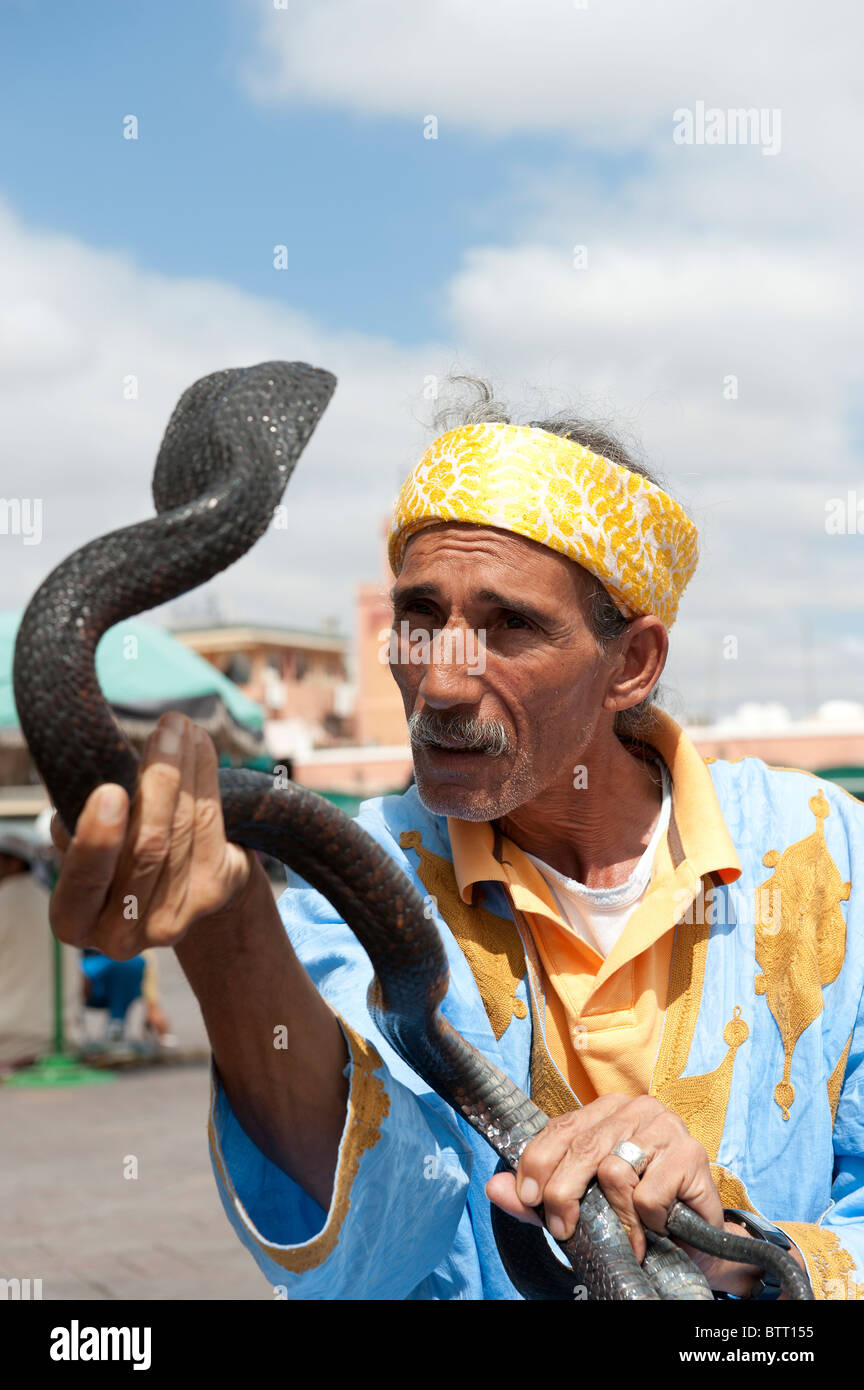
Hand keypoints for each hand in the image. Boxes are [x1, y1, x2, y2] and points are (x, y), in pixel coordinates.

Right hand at [49, 713, 254, 958]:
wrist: (171, 885)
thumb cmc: (113, 856)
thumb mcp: (86, 845)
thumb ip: (82, 823)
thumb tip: (99, 775)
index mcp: (75, 919)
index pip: (85, 880)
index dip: (99, 838)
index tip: (111, 792)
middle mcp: (122, 933)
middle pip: (148, 847)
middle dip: (160, 779)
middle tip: (165, 729)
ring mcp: (174, 919)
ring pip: (184, 828)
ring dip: (186, 766)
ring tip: (180, 726)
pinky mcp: (214, 892)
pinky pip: (212, 823)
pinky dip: (207, 775)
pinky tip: (199, 744)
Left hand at [485, 1093, 763, 1294]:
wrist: (698, 1238)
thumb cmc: (636, 1213)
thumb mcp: (584, 1203)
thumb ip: (538, 1196)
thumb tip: (492, 1187)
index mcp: (609, 1109)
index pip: (563, 1126)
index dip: (538, 1160)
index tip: (527, 1196)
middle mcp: (637, 1108)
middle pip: (583, 1147)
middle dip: (562, 1192)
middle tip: (560, 1227)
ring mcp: (666, 1127)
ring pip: (613, 1171)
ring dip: (614, 1215)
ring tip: (624, 1235)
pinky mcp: (691, 1154)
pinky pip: (647, 1195)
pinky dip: (647, 1221)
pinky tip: (658, 1225)